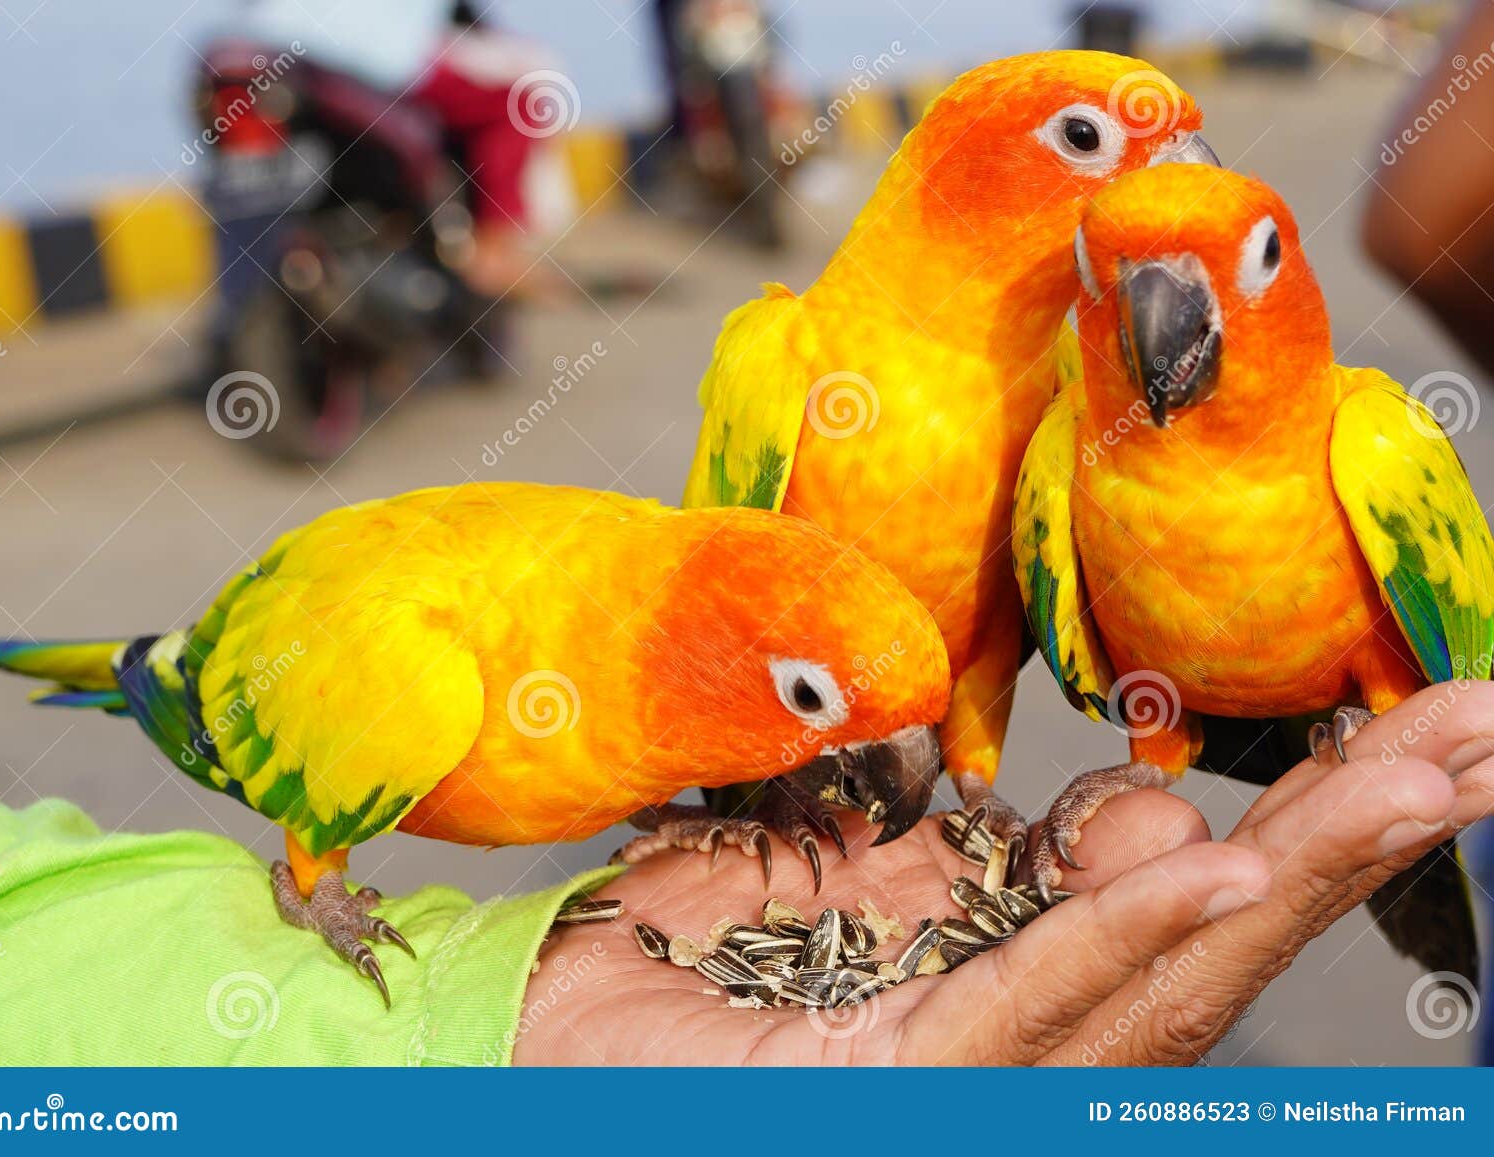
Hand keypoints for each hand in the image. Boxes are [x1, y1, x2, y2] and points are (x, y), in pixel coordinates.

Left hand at [515, 683, 1493, 1064]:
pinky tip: (1222, 873)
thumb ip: (966, 835)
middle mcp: (1015, 1017)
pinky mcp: (903, 1080)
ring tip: (1419, 778)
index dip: (1297, 808)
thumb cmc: (678, 953)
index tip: (1387, 721)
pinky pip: (1033, 1014)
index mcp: (1000, 949)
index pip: (1179, 883)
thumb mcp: (836, 860)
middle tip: (1479, 734)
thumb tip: (1124, 809)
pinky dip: (1130, 943)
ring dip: (1295, 873)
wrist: (544, 1040)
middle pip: (1215, 931)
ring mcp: (971, 1064)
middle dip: (1354, 832)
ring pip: (1165, 978)